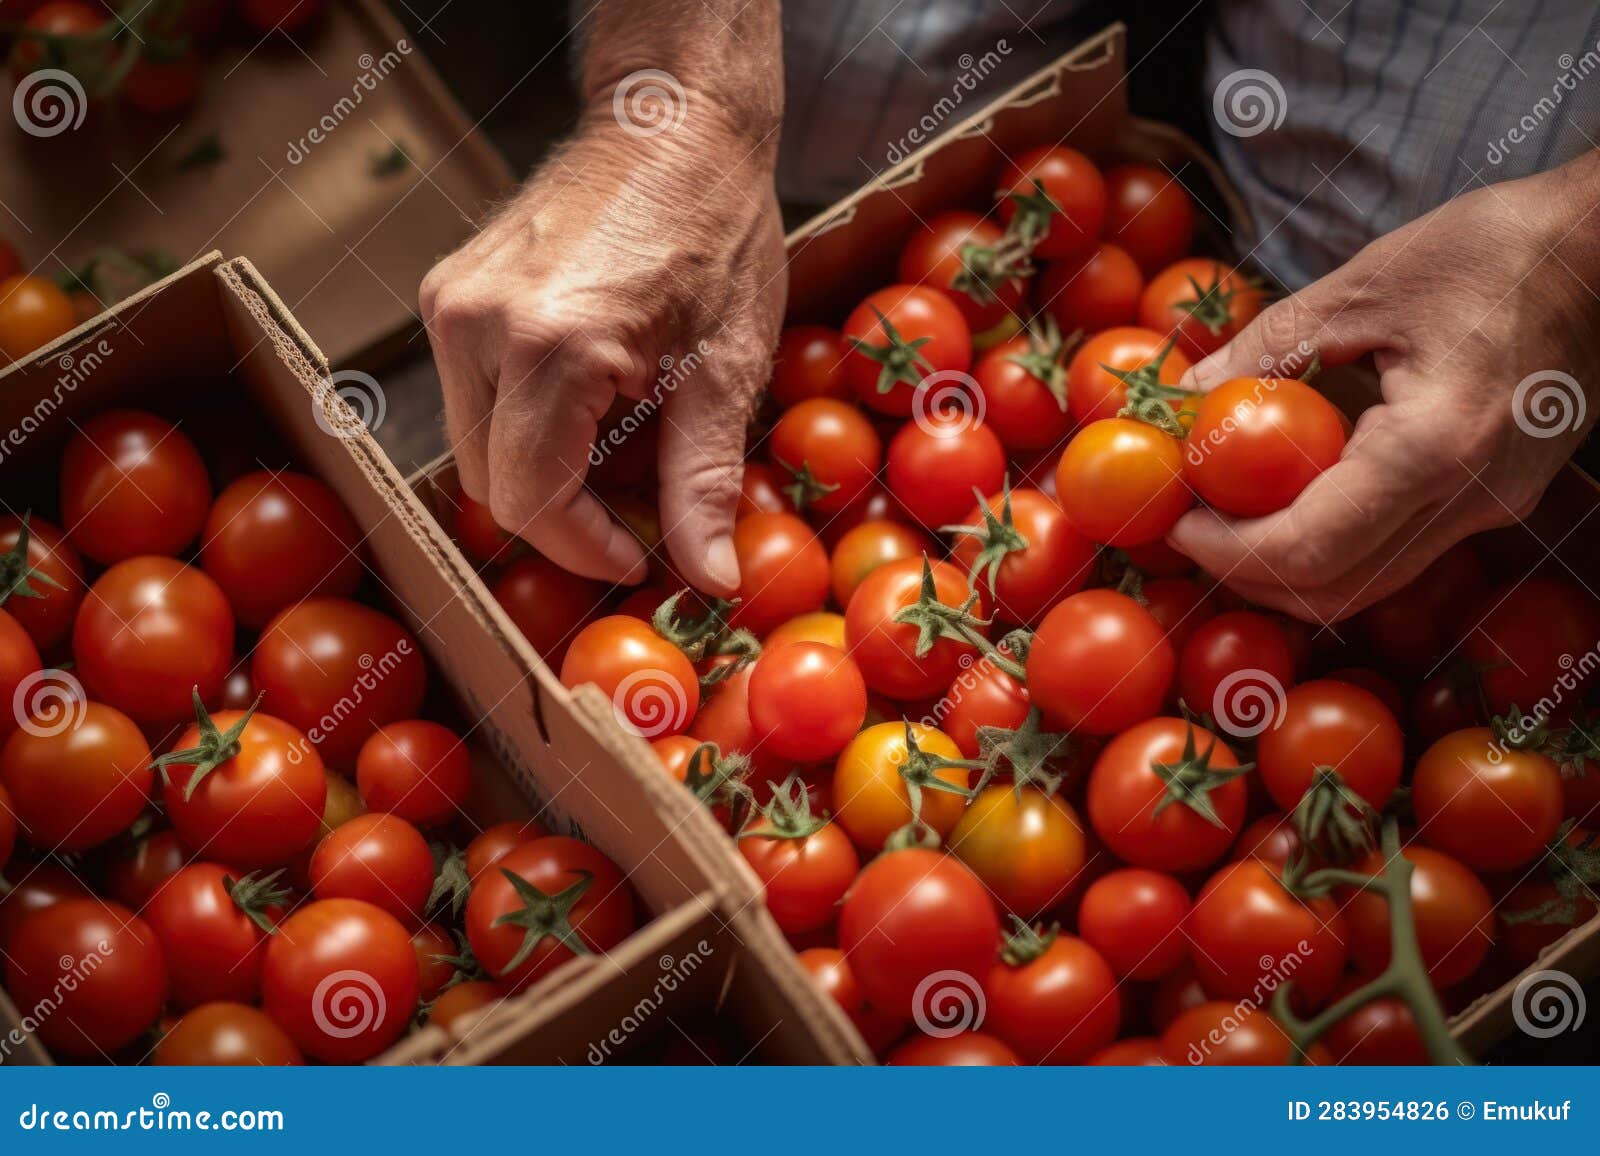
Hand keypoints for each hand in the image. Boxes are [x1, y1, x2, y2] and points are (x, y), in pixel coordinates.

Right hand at [420, 9, 783, 593]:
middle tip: (636, 514)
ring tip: (617, 450)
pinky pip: (471, 397)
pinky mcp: (449, 292)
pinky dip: (522, 424)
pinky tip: (586, 405)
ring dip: (540, 472)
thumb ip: (703, 482)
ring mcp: (452, 304)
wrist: (674, 125)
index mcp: (550, 346)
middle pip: (492, 484)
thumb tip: (710, 579)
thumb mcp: (728, 369)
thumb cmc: (715, 233)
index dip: (584, 550)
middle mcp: (478, 324)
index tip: (638, 557)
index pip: (531, 501)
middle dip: (563, 518)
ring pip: (474, 447)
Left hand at [1168, 152, 1599, 622]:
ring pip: (1368, 585)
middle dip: (1245, 573)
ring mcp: (1490, 509)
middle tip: (1187, 527)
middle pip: (1335, 590)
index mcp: (1435, 448)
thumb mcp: (1364, 286)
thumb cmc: (1494, 251)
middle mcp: (1470, 501)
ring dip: (1285, 568)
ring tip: (1225, 516)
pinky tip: (1287, 499)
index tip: (1175, 520)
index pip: (1308, 549)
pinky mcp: (1494, 500)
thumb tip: (1186, 394)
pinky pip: (1397, 552)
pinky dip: (1330, 544)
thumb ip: (1267, 348)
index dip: (1226, 550)